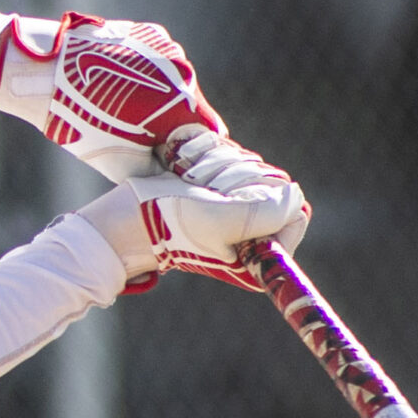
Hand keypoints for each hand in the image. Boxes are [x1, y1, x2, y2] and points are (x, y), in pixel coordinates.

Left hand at [0, 12, 223, 180]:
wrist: (41, 70)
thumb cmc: (78, 120)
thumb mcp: (119, 163)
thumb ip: (155, 175)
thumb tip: (174, 183)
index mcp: (183, 105)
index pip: (209, 135)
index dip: (194, 153)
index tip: (176, 162)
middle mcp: (184, 71)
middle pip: (192, 108)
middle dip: (174, 126)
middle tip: (143, 139)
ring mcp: (166, 47)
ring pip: (175, 83)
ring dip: (160, 99)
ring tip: (122, 110)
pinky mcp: (148, 32)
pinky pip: (159, 62)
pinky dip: (146, 76)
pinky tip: (117, 85)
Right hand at [78, 127, 307, 291]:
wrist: (123, 218)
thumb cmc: (169, 222)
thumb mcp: (220, 220)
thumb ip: (265, 212)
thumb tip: (294, 196)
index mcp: (260, 256)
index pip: (294, 213)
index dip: (267, 194)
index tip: (229, 197)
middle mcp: (252, 239)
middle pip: (272, 188)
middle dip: (238, 179)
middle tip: (204, 190)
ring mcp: (234, 217)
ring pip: (251, 172)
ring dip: (221, 167)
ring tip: (191, 183)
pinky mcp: (216, 198)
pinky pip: (232, 166)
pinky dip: (212, 161)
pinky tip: (187, 171)